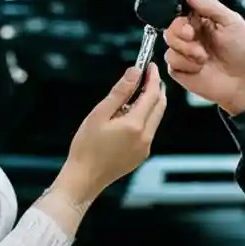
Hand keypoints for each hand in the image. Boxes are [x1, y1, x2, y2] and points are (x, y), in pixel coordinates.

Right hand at [51, 63, 166, 204]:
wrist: (84, 178)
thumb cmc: (86, 147)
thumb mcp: (99, 114)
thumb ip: (120, 92)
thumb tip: (135, 73)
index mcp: (135, 125)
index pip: (152, 94)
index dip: (153, 77)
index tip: (150, 66)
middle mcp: (146, 137)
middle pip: (160, 106)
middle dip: (156, 88)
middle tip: (147, 75)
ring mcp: (145, 147)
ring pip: (156, 118)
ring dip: (151, 103)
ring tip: (136, 92)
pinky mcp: (142, 155)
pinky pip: (149, 130)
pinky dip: (146, 117)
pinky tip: (130, 115)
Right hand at [163, 0, 244, 115]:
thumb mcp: (231, 21)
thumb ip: (207, 4)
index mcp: (202, 20)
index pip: (180, 9)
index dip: (178, 10)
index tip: (186, 17)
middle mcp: (192, 36)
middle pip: (170, 26)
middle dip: (181, 31)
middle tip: (193, 36)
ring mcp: (185, 53)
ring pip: (168, 44)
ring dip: (186, 50)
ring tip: (204, 57)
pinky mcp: (181, 70)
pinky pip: (170, 62)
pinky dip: (186, 64)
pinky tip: (200, 68)